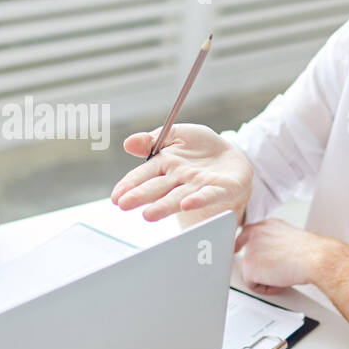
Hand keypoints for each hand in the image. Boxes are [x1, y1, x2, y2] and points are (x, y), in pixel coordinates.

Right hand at [110, 123, 253, 222]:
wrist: (231, 154)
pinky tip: (187, 204)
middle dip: (140, 196)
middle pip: (157, 188)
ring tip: (149, 215)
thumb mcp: (177, 134)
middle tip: (124, 205)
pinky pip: (209, 195)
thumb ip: (153, 138)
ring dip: (164, 206)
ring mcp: (199, 186)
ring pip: (178, 196)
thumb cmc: (200, 146)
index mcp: (165, 165)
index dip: (129, 185)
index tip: (117, 197)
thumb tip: (129, 142)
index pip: (143, 175)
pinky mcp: (221, 190)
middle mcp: (179, 179)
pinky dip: (198, 200)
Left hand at [235, 218, 332, 293]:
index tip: (236, 249)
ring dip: (265, 277)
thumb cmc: (310, 251)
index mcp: (266, 226)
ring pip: (252, 272)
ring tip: (283, 273)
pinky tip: (280, 281)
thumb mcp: (288, 238)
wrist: (314, 258)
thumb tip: (271, 255)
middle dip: (259, 267)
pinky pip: (253, 285)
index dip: (241, 244)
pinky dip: (266, 288)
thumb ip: (274, 242)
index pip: (246, 234)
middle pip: (247, 256)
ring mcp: (250, 250)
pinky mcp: (249, 267)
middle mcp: (255, 234)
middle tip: (276, 271)